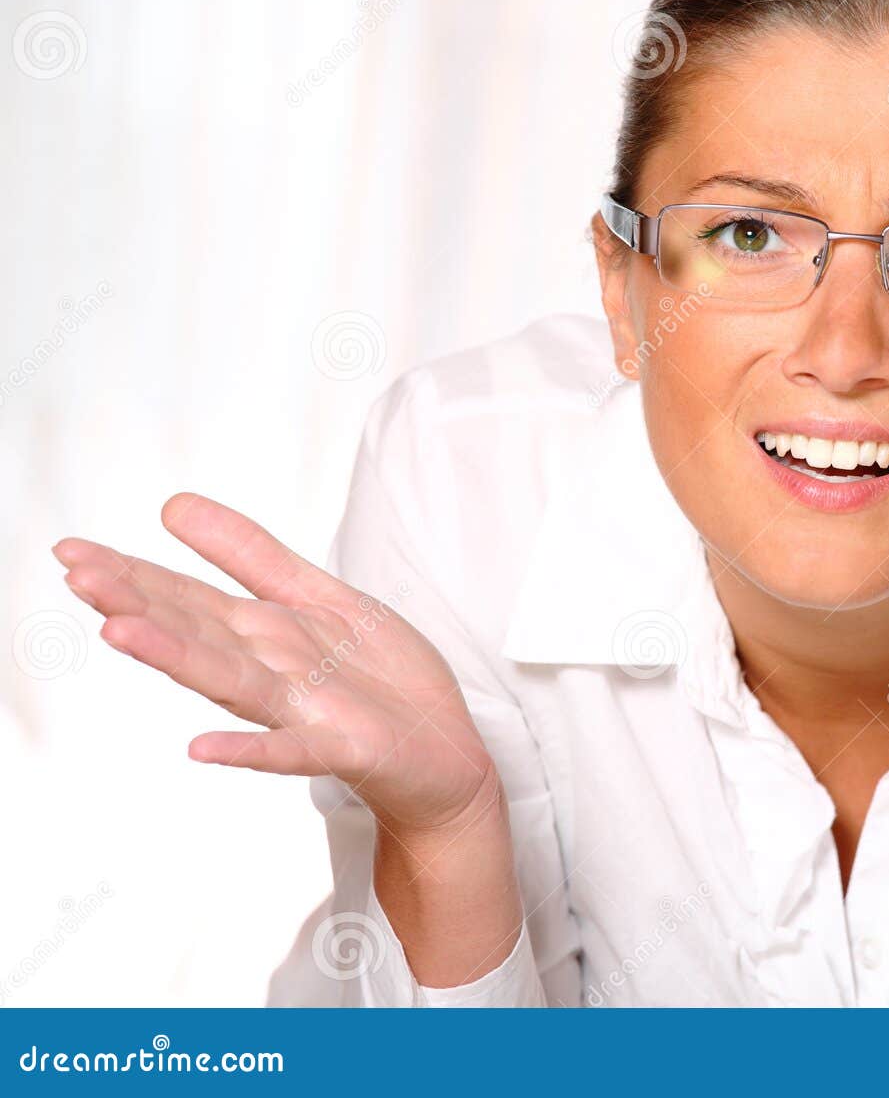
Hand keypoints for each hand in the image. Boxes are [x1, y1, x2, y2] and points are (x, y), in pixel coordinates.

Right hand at [54, 492, 499, 836]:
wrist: (445, 754)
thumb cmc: (379, 680)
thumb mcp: (320, 598)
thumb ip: (251, 556)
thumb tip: (173, 505)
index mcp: (266, 632)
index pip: (189, 597)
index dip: (134, 573)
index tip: (71, 550)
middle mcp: (271, 671)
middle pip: (198, 630)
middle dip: (139, 601)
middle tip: (77, 573)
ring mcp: (302, 713)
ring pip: (232, 680)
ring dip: (177, 658)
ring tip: (119, 631)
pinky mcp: (344, 748)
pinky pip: (294, 751)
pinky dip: (252, 751)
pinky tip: (203, 750)